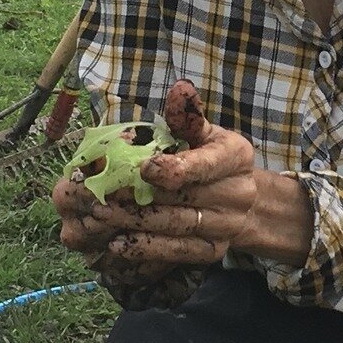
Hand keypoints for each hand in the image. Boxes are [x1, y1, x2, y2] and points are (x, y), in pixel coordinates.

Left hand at [50, 122, 256, 271]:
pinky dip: (146, 249)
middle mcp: (238, 194)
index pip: (205, 164)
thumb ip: (188, 116)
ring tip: (102, 214)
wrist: (240, 201)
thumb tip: (180, 89)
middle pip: (185, 197)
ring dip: (137, 223)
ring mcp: (226, 227)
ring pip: (177, 227)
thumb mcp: (204, 132)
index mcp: (236, 156)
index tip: (142, 168)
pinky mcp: (212, 252)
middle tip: (103, 193)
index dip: (174, 168)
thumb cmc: (210, 158)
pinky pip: (177, 253)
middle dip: (141, 196)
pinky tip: (118, 243)